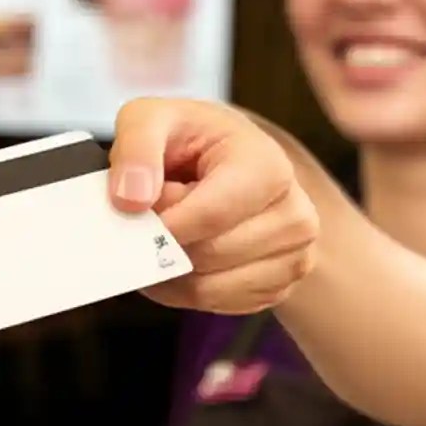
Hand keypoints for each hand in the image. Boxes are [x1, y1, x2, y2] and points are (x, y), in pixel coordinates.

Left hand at [108, 98, 317, 314]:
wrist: (224, 159)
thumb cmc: (188, 138)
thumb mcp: (150, 119)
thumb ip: (135, 150)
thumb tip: (130, 200)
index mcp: (268, 165)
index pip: (211, 216)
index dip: (163, 224)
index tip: (135, 214)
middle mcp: (294, 213)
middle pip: (208, 255)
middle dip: (165, 242)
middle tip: (155, 215)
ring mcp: (294, 255)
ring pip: (208, 288)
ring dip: (169, 270)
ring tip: (164, 234)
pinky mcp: (279, 286)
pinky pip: (216, 305)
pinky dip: (183, 290)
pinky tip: (179, 256)